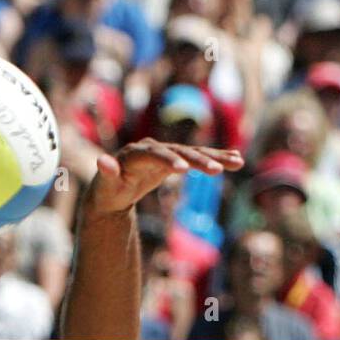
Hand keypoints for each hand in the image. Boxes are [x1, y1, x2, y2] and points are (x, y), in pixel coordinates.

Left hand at [84, 139, 243, 216]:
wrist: (115, 189)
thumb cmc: (109, 190)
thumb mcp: (105, 186)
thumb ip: (106, 173)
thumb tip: (102, 162)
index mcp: (135, 154)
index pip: (154, 154)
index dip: (168, 160)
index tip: (183, 170)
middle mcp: (153, 148)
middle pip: (179, 151)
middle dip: (198, 160)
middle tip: (217, 169)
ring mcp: (167, 152)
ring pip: (193, 152)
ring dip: (215, 156)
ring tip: (237, 161)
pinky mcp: (177, 159)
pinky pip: (199, 157)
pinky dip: (217, 158)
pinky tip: (236, 159)